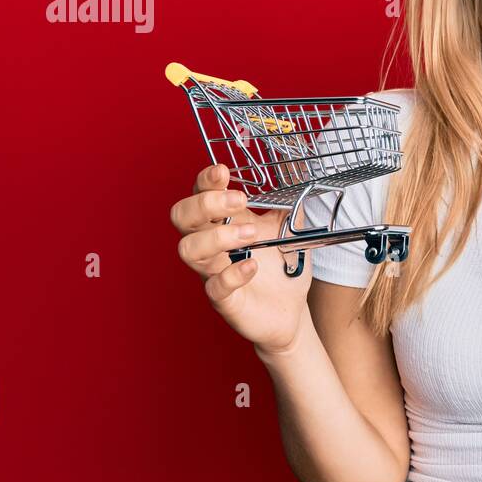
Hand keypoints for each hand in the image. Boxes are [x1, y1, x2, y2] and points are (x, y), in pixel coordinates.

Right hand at [169, 162, 312, 353]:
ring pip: (188, 249)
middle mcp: (212, 245)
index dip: (205, 180)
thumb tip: (300, 175)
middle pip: (182, 216)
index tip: (223, 171)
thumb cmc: (282, 266)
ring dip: (218, 237)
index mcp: (225, 221)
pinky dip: (232, 274)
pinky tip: (253, 266)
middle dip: (205, 203)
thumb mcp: (291, 229)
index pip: (200, 193)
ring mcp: (213, 272)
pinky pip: (214, 287)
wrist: (291, 310)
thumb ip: (291, 203)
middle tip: (239, 201)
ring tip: (251, 235)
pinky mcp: (224, 300)